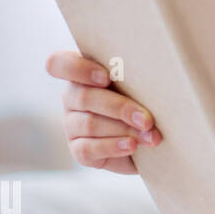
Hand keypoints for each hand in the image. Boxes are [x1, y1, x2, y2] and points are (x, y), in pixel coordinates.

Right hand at [45, 50, 161, 173]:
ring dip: (124, 129)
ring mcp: (72, 124)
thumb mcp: (143, 85)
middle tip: (147, 119)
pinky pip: (88, 149)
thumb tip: (155, 72)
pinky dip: (113, 146)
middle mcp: (72, 97)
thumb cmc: (148, 101)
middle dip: (119, 107)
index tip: (106, 77)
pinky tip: (132, 145)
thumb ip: (138, 76)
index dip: (78, 69)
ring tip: (150, 136)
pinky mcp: (79, 149)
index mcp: (83, 74)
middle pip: (83, 97)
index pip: (59, 64)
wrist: (154, 138)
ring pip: (89, 124)